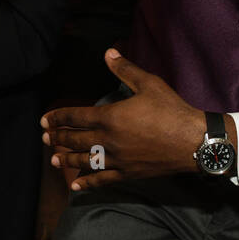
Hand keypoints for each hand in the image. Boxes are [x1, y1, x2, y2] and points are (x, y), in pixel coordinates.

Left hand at [41, 49, 205, 191]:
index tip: (44, 121)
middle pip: (76, 140)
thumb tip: (108, 53)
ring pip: (84, 161)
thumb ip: (125, 70)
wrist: (193, 142)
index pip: (76, 117)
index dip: (58, 118)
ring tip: (53, 159)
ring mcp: (117, 160)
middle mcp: (109, 140)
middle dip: (58, 138)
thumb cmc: (172, 110)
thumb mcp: (149, 84)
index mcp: (111, 117)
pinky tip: (75, 186)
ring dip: (66, 159)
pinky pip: (102, 180)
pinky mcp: (128, 173)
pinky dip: (86, 183)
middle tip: (45, 138)